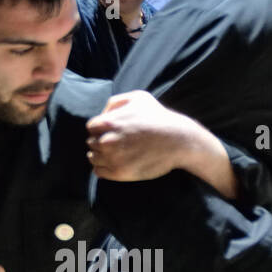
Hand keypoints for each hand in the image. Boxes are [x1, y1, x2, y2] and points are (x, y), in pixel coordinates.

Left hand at [87, 91, 203, 180]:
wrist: (179, 140)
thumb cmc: (159, 117)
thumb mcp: (138, 97)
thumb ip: (115, 102)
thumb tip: (102, 115)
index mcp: (109, 123)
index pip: (91, 128)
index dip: (100, 129)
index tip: (111, 131)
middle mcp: (108, 141)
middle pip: (91, 143)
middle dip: (100, 141)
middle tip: (115, 143)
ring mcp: (114, 158)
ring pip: (93, 158)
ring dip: (100, 155)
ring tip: (115, 153)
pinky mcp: (120, 173)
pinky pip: (99, 172)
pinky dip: (103, 168)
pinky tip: (114, 163)